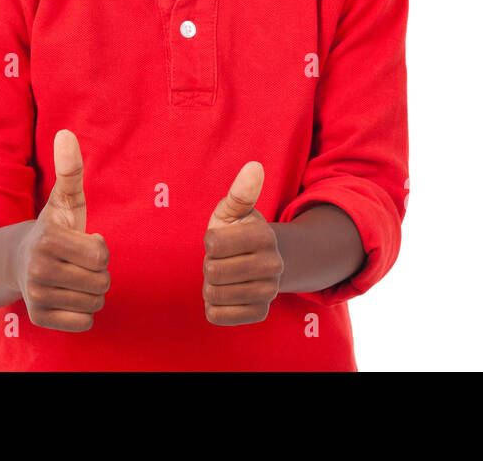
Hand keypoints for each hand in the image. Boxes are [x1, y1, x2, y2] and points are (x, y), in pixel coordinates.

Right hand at [12, 129, 109, 331]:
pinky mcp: (39, 318)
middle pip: (101, 281)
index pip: (102, 255)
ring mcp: (36, 296)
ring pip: (94, 303)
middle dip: (97, 271)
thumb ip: (70, 169)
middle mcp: (38, 270)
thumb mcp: (65, 199)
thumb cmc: (53, 228)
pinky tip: (69, 296)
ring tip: (72, 276)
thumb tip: (66, 133)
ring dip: (91, 291)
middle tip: (77, 261)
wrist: (17, 260)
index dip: (99, 248)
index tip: (82, 241)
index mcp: (48, 239)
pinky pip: (83, 323)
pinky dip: (83, 312)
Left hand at [202, 161, 282, 325]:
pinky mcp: (259, 314)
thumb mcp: (234, 211)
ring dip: (211, 286)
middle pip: (213, 272)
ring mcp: (268, 292)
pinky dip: (214, 306)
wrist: (257, 263)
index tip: (221, 240)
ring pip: (213, 295)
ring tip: (225, 276)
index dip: (209, 242)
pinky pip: (217, 315)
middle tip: (222, 260)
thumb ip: (240, 192)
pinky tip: (226, 294)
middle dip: (209, 265)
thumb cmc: (238, 232)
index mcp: (264, 236)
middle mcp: (273, 265)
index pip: (212, 244)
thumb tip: (254, 166)